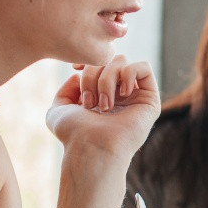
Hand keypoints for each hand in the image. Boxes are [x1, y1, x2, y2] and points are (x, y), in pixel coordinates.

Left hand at [46, 54, 160, 162]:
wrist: (90, 147)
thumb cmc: (73, 134)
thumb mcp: (58, 109)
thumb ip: (66, 90)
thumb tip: (80, 74)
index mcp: (100, 96)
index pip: (98, 64)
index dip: (88, 61)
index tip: (76, 69)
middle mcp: (118, 95)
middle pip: (107, 60)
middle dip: (93, 75)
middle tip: (89, 102)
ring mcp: (134, 97)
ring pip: (123, 62)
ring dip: (107, 79)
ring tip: (103, 105)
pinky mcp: (150, 100)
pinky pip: (144, 68)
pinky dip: (129, 73)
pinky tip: (122, 93)